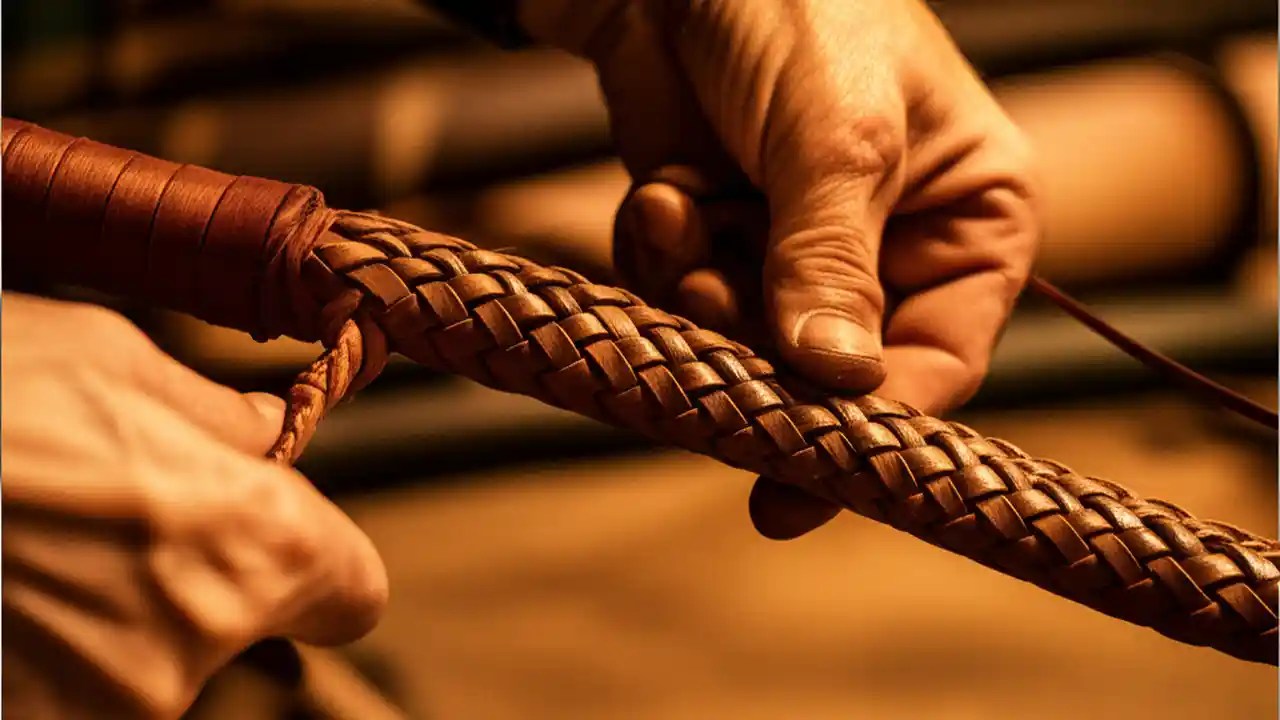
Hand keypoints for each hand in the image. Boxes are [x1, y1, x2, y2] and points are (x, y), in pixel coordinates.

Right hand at [1, 293, 386, 718]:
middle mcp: (190, 645)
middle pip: (238, 625)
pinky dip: (47, 653)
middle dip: (193, 577)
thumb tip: (263, 434)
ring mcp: (105, 707)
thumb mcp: (104, 360)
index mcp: (249, 541)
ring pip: (148, 665)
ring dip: (107, 618)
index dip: (320, 565)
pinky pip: (74, 691)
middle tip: (105, 519)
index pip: (350, 592)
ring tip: (31, 547)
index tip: (285, 546)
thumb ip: (209, 415)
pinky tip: (7, 590)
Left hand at [519, 0, 1039, 538]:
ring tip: (684, 219)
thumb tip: (837, 384)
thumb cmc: (800, 4)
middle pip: (831, 369)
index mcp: (969, 218)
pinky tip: (661, 196)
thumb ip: (834, 261)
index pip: (938, 361)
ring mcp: (793, 243)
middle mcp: (889, 244)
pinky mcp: (716, 231)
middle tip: (711, 326)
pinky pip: (684, 295)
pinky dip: (661, 257)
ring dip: (699, 295)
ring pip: (744, 339)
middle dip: (759, 350)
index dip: (872, 425)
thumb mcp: (836, 134)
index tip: (800, 478)